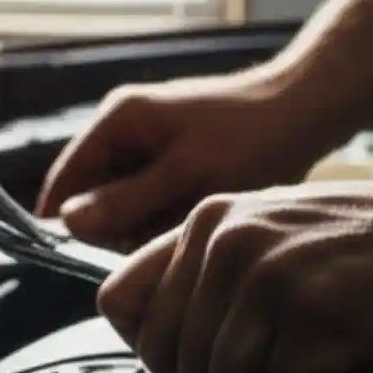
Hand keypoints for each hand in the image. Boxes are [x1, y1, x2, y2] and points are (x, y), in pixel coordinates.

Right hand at [36, 70, 342, 249]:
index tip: (88, 261)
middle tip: (163, 233)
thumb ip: (126, 201)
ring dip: (149, 226)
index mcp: (117, 122)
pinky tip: (198, 218)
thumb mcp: (186, 176)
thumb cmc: (250, 138)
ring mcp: (148, 146)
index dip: (68, 224)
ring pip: (125, 206)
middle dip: (121, 226)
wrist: (306, 111)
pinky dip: (169, 218)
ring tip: (189, 221)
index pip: (66, 181)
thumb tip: (68, 223)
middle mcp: (124, 130)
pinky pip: (153, 203)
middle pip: (94, 198)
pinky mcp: (172, 161)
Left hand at [96, 177, 372, 372]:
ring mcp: (269, 279)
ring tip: (327, 353)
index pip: (120, 304)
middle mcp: (228, 243)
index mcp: (208, 220)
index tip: (199, 353)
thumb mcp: (269, 230)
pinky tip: (355, 359)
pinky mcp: (315, 317)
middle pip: (175, 365)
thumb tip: (150, 332)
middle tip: (287, 359)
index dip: (158, 345)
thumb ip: (205, 269)